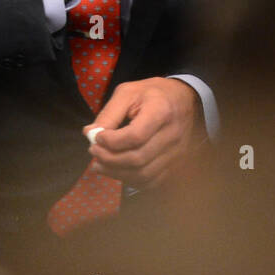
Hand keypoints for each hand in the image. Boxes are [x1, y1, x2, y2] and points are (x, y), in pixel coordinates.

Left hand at [85, 77, 202, 188]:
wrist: (185, 100)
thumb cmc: (153, 93)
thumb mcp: (128, 92)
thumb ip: (109, 114)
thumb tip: (89, 134)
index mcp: (161, 111)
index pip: (135, 136)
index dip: (111, 141)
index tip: (96, 137)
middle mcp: (172, 135)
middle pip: (138, 159)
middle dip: (109, 159)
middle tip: (93, 151)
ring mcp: (177, 153)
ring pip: (143, 175)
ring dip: (116, 173)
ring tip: (99, 164)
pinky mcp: (176, 165)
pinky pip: (151, 182)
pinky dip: (130, 180)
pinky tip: (117, 171)